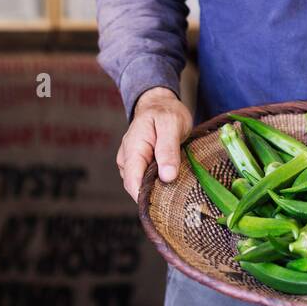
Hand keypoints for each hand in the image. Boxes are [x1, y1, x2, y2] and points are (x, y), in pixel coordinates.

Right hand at [116, 87, 192, 202]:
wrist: (160, 104)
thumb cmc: (166, 112)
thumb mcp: (172, 125)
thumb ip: (168, 149)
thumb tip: (167, 177)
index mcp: (133, 148)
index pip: (133, 183)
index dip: (147, 196)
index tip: (168, 201)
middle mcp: (127, 158)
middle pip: (137, 187)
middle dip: (156, 193)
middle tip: (179, 190)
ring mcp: (131, 163)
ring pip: (142, 185)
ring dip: (158, 187)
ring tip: (178, 180)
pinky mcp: (138, 166)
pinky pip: (146, 180)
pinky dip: (159, 181)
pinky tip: (172, 177)